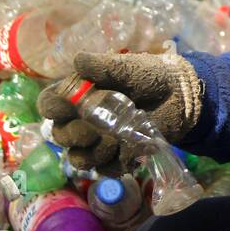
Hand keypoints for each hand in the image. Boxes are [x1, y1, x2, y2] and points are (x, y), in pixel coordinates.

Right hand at [37, 51, 204, 172]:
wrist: (180, 96)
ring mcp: (99, 142)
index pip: (49, 105)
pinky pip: (106, 170)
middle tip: (99, 124)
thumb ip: (102, 66)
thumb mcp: (127, 67)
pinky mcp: (117, 158)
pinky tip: (132, 151)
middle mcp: (82, 120)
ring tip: (119, 138)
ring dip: (98, 150)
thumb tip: (78, 60)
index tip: (70, 105)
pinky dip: (118, 164)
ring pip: (80, 158)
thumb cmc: (150, 76)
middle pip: (60, 136)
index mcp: (78, 95)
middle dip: (78, 132)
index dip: (53, 108)